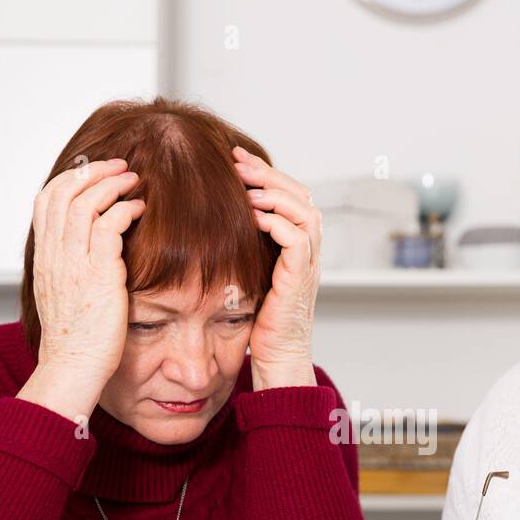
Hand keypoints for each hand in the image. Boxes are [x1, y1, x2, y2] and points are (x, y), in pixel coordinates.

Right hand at [19, 158, 145, 421]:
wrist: (72, 368)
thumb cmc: (75, 341)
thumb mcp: (64, 296)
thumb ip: (71, 269)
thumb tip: (86, 253)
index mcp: (45, 258)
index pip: (46, 200)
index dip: (70, 179)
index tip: (92, 174)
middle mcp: (55, 255)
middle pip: (65, 192)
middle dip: (94, 172)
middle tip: (120, 167)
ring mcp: (74, 263)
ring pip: (86, 202)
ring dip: (113, 184)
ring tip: (134, 182)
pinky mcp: (99, 274)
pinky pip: (109, 225)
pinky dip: (125, 209)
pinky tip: (140, 210)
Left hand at [232, 146, 319, 390]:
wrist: (277, 360)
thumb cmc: (258, 324)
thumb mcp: (249, 276)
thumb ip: (243, 249)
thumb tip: (211, 223)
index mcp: (297, 248)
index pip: (293, 196)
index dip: (268, 173)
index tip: (236, 158)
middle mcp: (308, 253)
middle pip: (302, 196)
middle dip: (269, 174)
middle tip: (237, 160)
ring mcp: (307, 266)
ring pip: (305, 212)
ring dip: (274, 194)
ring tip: (245, 185)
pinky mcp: (299, 281)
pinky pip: (298, 240)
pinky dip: (278, 223)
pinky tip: (253, 217)